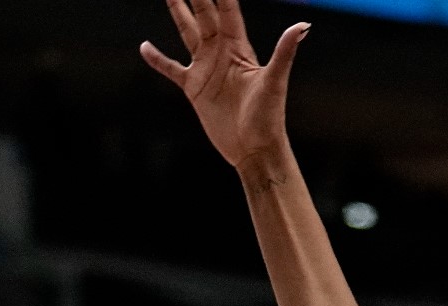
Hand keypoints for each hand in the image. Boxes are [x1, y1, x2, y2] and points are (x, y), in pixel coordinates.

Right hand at [141, 0, 308, 170]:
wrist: (254, 149)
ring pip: (187, 33)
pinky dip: (158, 60)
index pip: (227, 11)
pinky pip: (171, 69)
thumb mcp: (275, 82)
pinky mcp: (194, 88)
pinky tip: (144, 47)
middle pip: (203, 15)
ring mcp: (206, 69)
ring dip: (178, 13)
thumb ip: (285, 52)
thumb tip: (302, 26)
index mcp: (239, 48)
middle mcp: (221, 53)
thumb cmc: (269, 117)